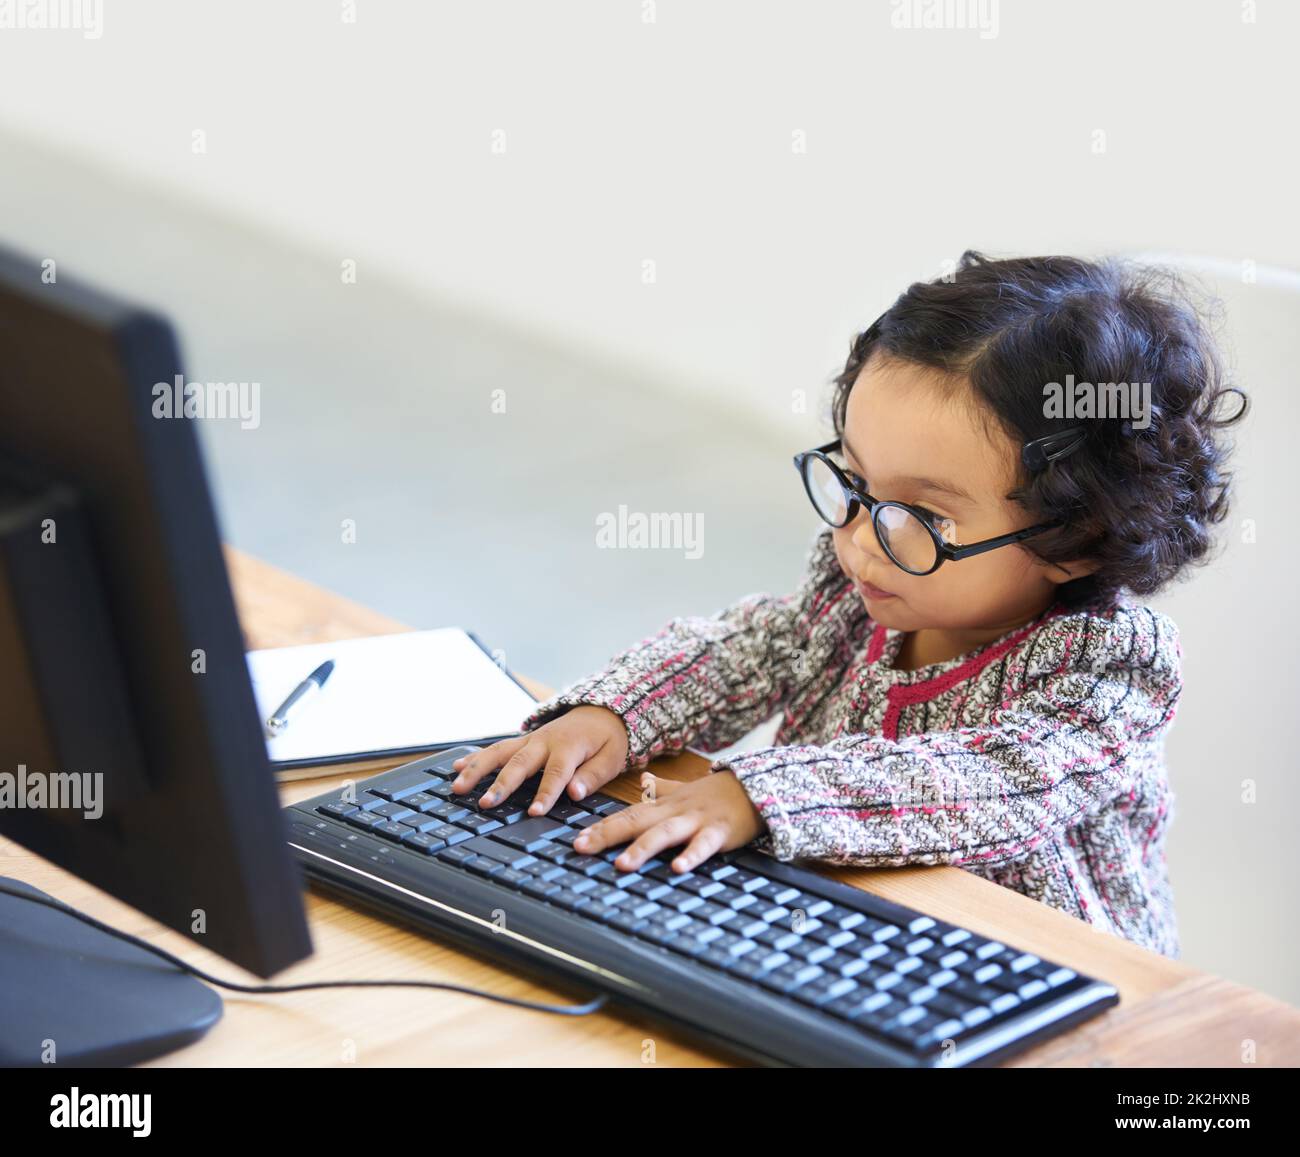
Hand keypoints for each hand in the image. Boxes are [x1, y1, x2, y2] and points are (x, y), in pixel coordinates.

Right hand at [449, 705, 629, 815]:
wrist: (602, 711)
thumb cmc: (608, 739)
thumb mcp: (612, 757)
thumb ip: (593, 776)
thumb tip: (575, 792)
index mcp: (569, 747)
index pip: (556, 773)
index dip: (546, 793)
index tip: (534, 813)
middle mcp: (544, 741)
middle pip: (519, 763)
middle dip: (501, 784)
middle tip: (485, 803)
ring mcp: (530, 740)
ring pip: (499, 752)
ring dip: (477, 769)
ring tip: (458, 787)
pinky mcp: (522, 741)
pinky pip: (496, 748)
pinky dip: (475, 757)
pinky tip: (455, 766)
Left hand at [574, 770, 764, 874]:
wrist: (757, 785)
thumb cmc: (719, 793)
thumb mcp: (688, 789)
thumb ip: (664, 789)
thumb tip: (644, 782)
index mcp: (665, 806)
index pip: (627, 816)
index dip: (601, 828)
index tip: (577, 841)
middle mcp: (676, 812)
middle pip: (636, 822)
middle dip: (607, 836)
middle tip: (582, 848)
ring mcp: (697, 820)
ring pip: (665, 833)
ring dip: (643, 848)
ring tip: (622, 864)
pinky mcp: (720, 831)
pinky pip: (704, 845)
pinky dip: (691, 856)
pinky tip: (678, 868)